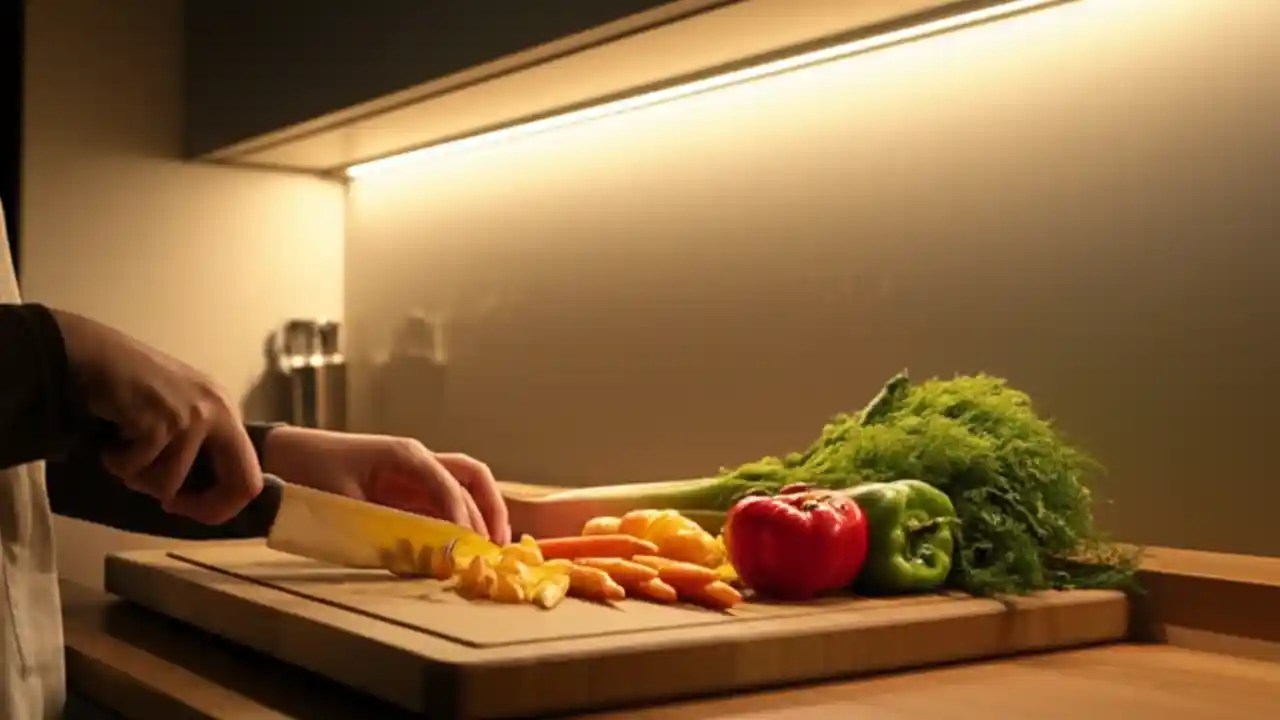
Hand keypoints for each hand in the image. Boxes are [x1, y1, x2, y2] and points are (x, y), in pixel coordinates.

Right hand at [52, 309, 261, 524]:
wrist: (95, 354)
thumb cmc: (131, 384)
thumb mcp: (180, 410)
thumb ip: (196, 446)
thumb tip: (200, 498)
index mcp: (226, 413)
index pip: (251, 476)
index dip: (224, 505)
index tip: (191, 508)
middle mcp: (218, 413)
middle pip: (240, 485)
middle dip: (201, 507)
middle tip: (170, 505)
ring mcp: (192, 417)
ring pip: (169, 484)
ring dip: (137, 475)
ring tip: (123, 449)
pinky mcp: (162, 422)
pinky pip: (136, 469)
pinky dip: (116, 462)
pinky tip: (111, 439)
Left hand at [260, 427, 510, 544]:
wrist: (285, 458)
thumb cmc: (312, 473)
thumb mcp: (345, 504)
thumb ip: (382, 529)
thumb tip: (416, 559)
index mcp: (406, 455)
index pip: (449, 483)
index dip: (463, 515)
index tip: (469, 545)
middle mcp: (418, 460)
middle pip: (470, 478)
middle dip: (489, 510)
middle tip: (496, 545)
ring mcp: (414, 473)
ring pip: (463, 488)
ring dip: (480, 513)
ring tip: (490, 545)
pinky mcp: (405, 488)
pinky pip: (442, 502)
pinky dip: (457, 521)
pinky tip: (461, 545)